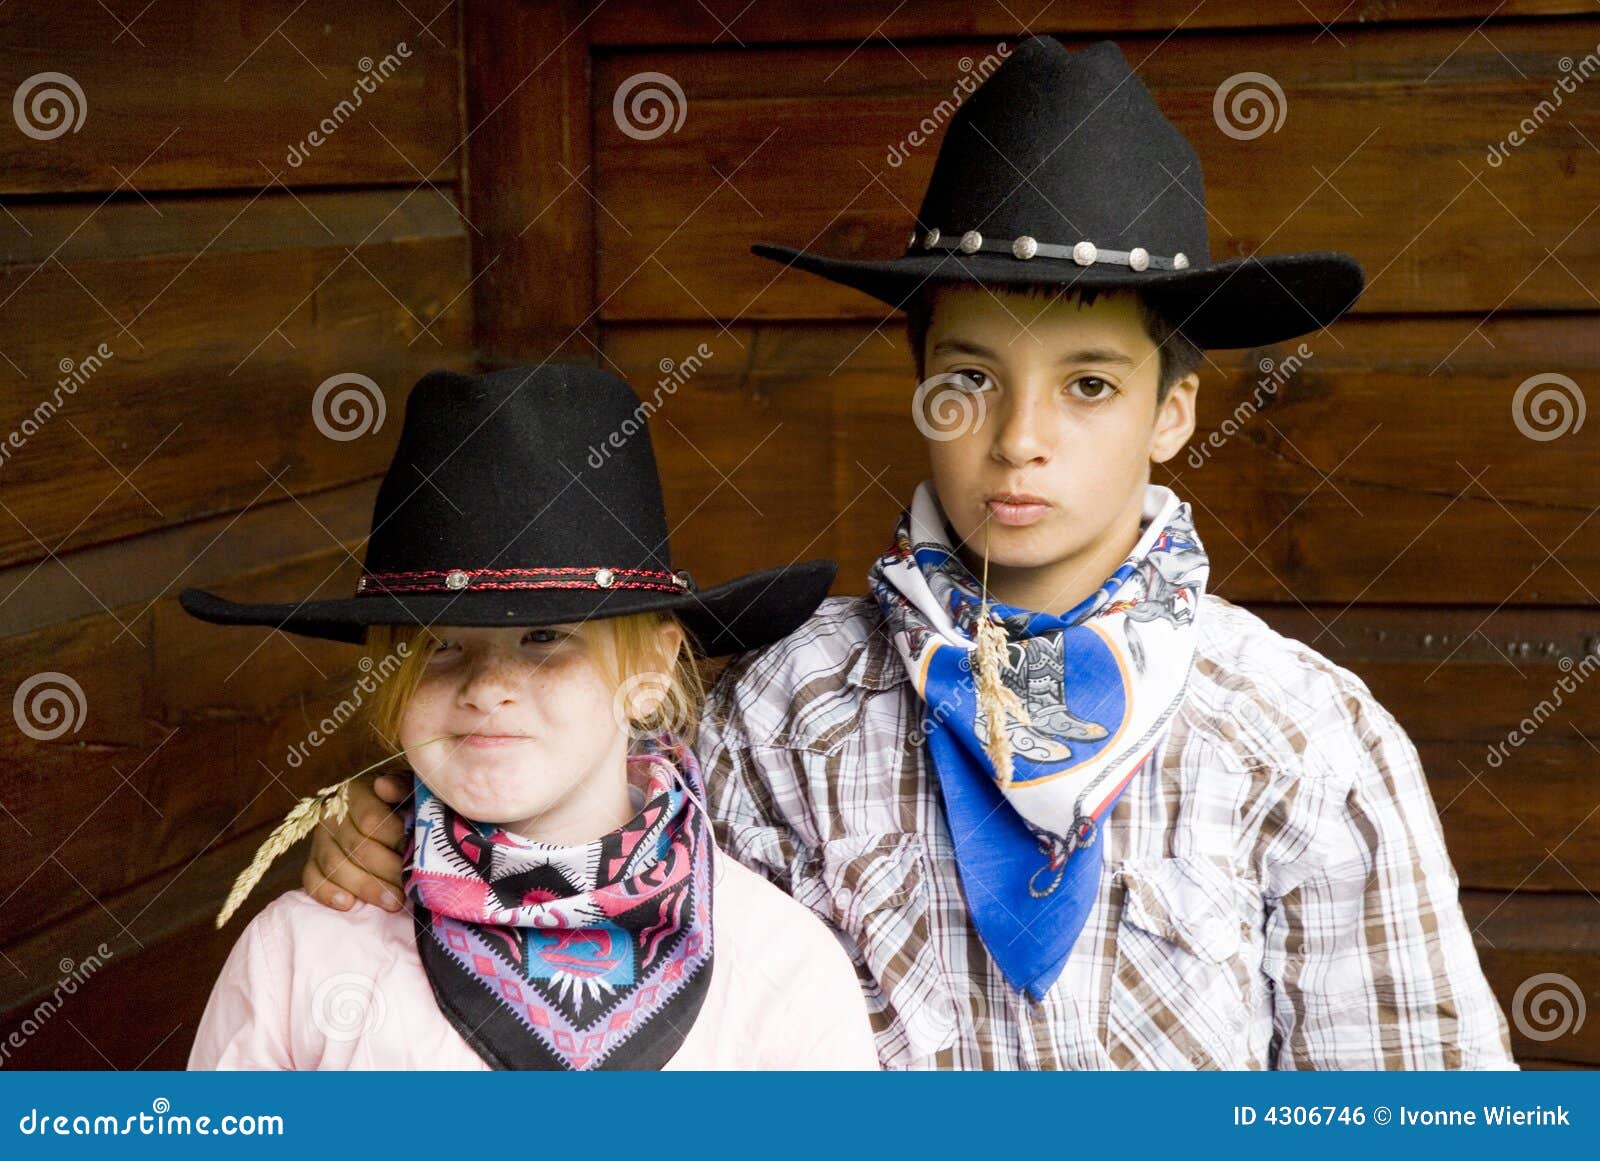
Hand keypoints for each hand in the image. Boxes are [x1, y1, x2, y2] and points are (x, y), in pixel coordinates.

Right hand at [302, 771, 409, 910]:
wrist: (386, 814)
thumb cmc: (402, 803)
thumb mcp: (408, 788)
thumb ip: (401, 786)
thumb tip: (384, 786)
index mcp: (355, 792)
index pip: (371, 821)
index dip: (396, 841)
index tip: (416, 856)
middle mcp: (331, 814)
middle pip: (356, 847)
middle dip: (386, 871)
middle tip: (409, 888)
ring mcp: (318, 840)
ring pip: (335, 866)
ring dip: (365, 887)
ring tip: (393, 902)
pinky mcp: (312, 862)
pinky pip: (311, 880)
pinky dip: (328, 894)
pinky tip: (349, 904)